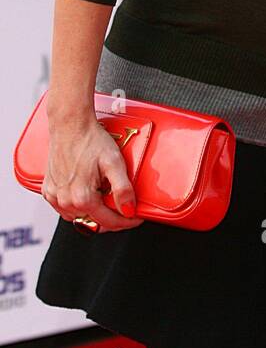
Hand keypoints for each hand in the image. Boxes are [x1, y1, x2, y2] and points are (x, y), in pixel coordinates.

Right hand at [42, 103, 144, 231]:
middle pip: (94, 222)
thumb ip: (123, 189)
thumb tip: (129, 210)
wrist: (70, 125)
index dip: (127, 221)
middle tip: (124, 208)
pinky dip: (78, 206)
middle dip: (111, 218)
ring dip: (94, 213)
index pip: (109, 222)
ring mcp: (55, 197)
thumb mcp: (114, 163)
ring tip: (106, 198)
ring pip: (79, 217)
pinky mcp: (48, 191)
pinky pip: (65, 208)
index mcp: (82, 198)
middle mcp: (66, 201)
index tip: (136, 217)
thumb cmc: (90, 140)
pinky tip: (88, 194)